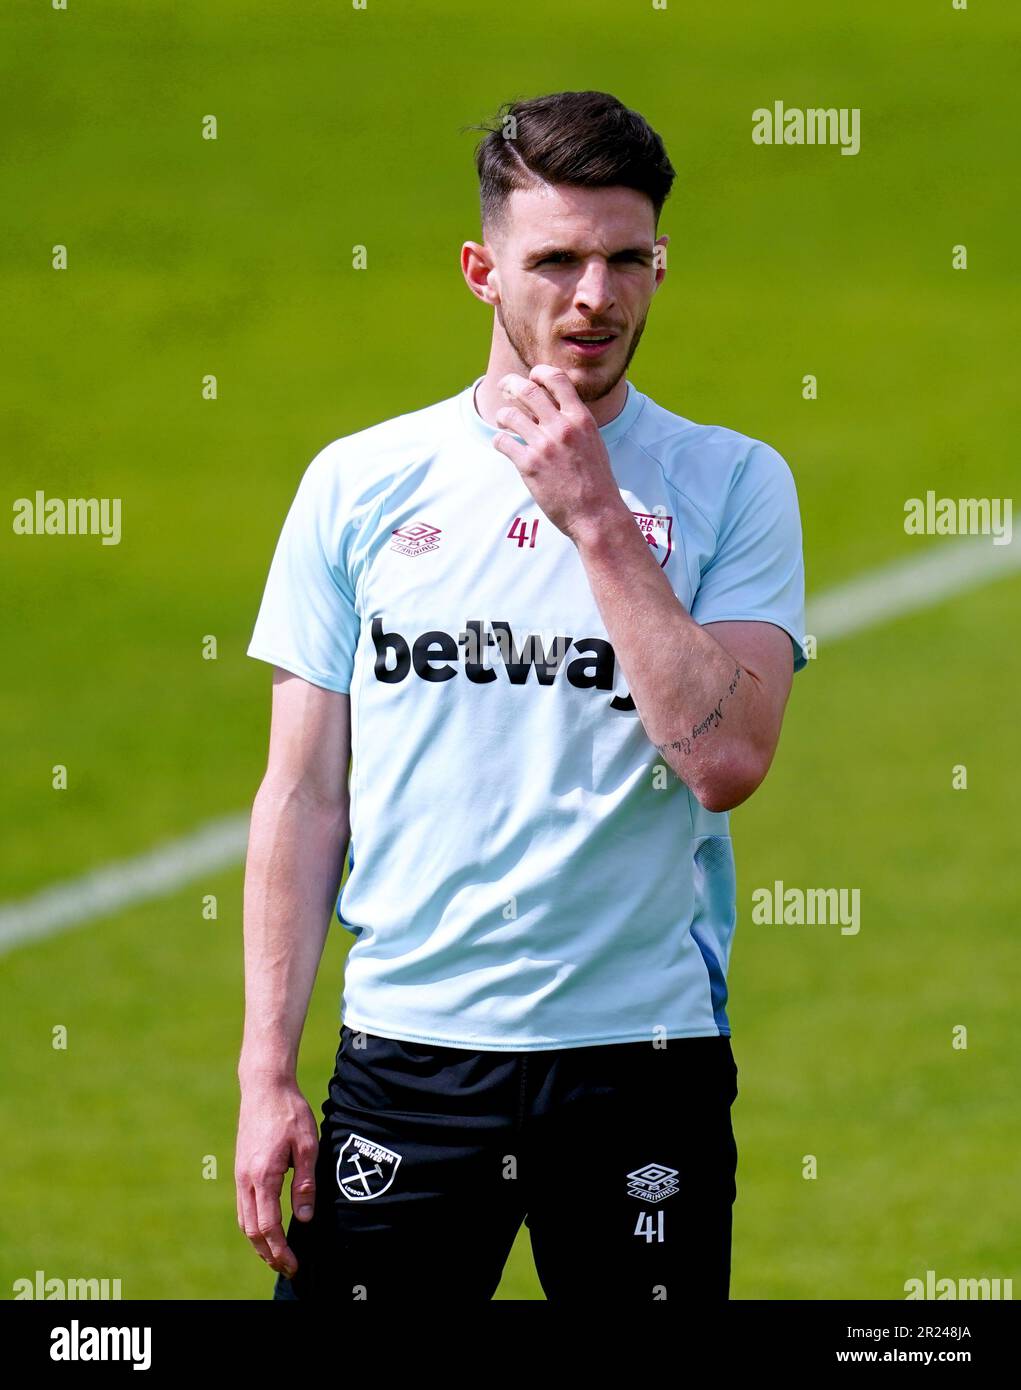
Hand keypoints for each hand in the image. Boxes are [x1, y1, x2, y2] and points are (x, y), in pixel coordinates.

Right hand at [235, 1079, 318, 1276]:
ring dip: (258, 1243)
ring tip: (277, 1256)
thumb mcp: (307, 1145)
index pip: (268, 1226)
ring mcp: (239, 1174)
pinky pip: (242, 1206)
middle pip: (252, 1230)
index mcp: (263, 1175)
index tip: (293, 1265)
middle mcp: (245, 1179)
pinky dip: (252, 1225)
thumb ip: (305, 1182)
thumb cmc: (289, 1112)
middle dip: (269, 1254)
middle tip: (288, 1268)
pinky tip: (264, 1230)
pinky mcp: (240, 1168)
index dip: (280, 1250)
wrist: (264, 1086)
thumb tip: (303, 1217)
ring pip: (244, 1220)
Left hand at [491, 365, 627, 543]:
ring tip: (503, 421)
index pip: (557, 378)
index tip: (531, 377)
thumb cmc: (597, 482)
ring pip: (510, 414)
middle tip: (504, 387)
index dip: (539, 372)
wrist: (596, 514)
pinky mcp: (529, 465)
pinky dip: (499, 440)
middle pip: (527, 390)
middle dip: (510, 384)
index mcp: (581, 418)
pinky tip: (503, 445)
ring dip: (502, 415)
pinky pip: (503, 442)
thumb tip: (555, 410)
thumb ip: (575, 424)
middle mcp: (562, 427)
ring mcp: (544, 445)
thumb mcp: (593, 442)